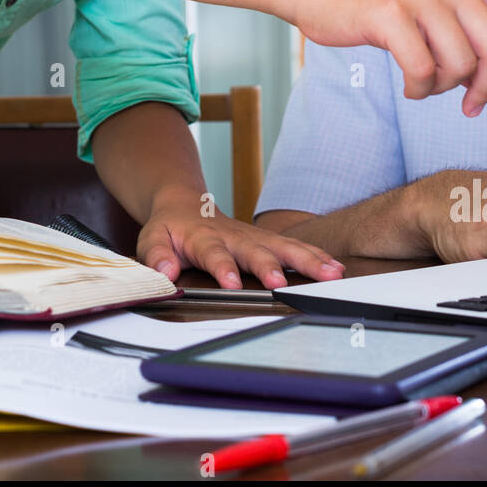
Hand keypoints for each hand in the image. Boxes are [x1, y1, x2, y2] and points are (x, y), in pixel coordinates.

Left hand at [137, 190, 345, 288]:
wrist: (185, 202)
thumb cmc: (170, 226)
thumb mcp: (152, 239)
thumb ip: (157, 256)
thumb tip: (165, 274)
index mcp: (203, 237)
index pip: (214, 253)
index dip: (223, 267)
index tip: (232, 283)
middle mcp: (233, 235)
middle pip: (255, 250)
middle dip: (269, 265)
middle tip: (280, 282)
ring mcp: (253, 236)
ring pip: (283, 246)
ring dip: (306, 259)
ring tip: (329, 273)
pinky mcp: (267, 240)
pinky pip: (293, 247)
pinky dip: (315, 256)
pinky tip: (335, 267)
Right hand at [286, 0, 486, 115]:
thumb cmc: (371, 8)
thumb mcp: (424, 19)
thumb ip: (464, 44)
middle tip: (472, 106)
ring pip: (459, 66)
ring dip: (444, 90)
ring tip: (425, 87)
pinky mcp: (392, 15)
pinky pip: (423, 71)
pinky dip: (419, 91)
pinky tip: (409, 88)